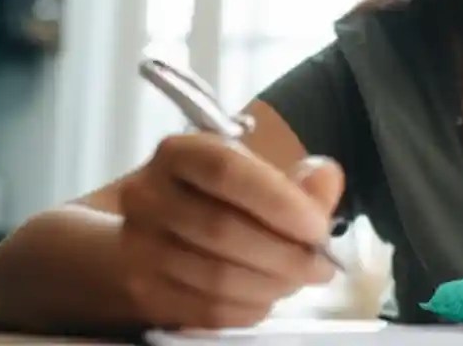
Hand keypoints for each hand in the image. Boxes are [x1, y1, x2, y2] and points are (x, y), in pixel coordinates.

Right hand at [117, 133, 343, 328]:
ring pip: (216, 277)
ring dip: (271, 284)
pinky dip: (248, 308)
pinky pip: (206, 310)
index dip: (278, 201)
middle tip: (321, 266)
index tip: (318, 228)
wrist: (162, 231)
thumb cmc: (222, 196)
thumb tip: (325, 182)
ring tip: (298, 280)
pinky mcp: (143, 290)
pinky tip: (268, 297)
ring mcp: (137, 246)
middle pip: (222, 230)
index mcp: (179, 152)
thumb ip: (299, 179)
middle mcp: (147, 195)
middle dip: (284, 254)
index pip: (226, 171)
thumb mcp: (260, 174)